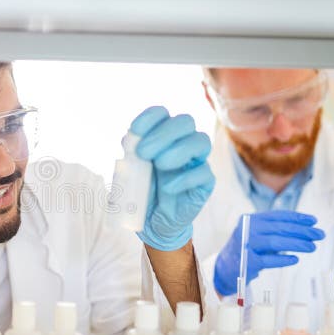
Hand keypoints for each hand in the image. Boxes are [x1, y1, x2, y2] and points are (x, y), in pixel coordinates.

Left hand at [131, 106, 214, 250]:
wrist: (150, 221)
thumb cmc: (140, 190)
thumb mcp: (128, 171)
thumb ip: (129, 155)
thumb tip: (130, 140)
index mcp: (162, 135)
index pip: (162, 113)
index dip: (150, 117)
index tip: (135, 131)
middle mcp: (182, 143)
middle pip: (185, 121)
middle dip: (163, 133)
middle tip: (143, 153)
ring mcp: (196, 161)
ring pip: (201, 141)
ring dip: (177, 150)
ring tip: (159, 165)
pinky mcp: (205, 182)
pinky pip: (204, 173)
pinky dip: (184, 179)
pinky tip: (168, 188)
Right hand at [214, 210, 324, 295]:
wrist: (225, 267)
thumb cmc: (247, 249)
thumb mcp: (258, 234)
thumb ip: (275, 229)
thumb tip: (307, 227)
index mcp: (250, 219)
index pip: (278, 216)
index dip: (297, 218)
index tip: (314, 221)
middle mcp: (247, 229)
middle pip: (279, 228)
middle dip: (302, 231)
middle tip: (319, 235)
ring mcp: (246, 245)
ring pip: (275, 242)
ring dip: (297, 244)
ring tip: (312, 247)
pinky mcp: (247, 262)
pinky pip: (269, 260)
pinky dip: (284, 260)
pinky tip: (295, 259)